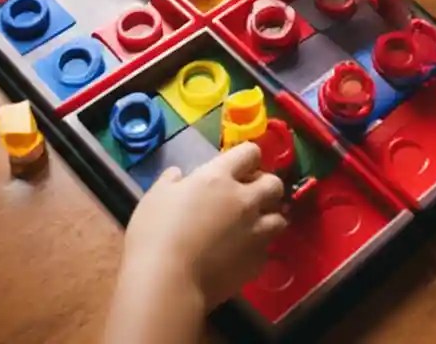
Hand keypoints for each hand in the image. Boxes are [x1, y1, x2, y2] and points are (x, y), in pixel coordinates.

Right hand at [121, 143, 285, 308]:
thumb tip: (178, 175)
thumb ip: (170, 182)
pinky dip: (258, 249)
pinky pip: (267, 249)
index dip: (247, 157)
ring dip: (269, 218)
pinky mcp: (257, 261)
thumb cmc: (155, 234)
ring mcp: (256, 232)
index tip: (237, 167)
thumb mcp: (155, 198)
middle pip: (274, 183)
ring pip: (280, 218)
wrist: (169, 283)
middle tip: (249, 195)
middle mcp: (245, 200)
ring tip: (252, 226)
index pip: (250, 152)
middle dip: (266, 186)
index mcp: (218, 178)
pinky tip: (241, 255)